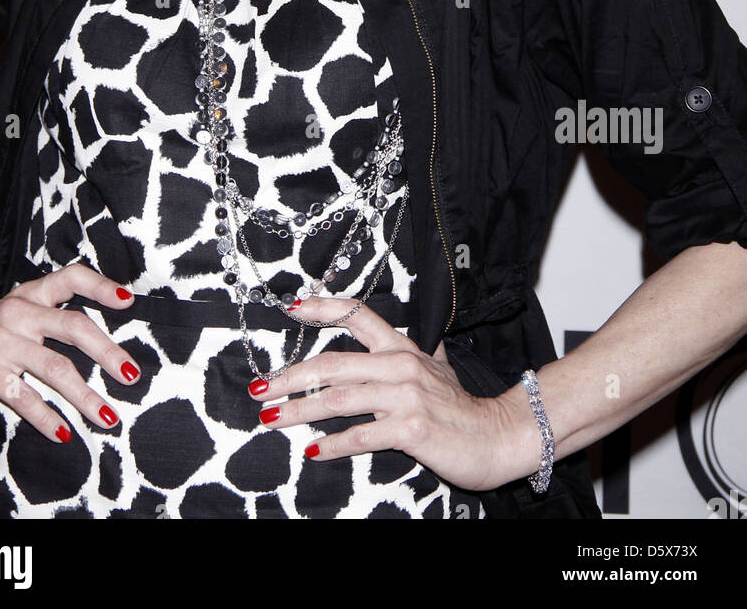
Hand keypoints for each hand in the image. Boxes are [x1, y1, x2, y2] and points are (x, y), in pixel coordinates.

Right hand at [0, 262, 140, 442]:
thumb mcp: (14, 317)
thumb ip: (49, 318)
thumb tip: (103, 340)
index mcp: (29, 295)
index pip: (71, 277)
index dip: (102, 286)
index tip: (130, 301)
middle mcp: (18, 312)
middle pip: (75, 326)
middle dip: (108, 352)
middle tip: (132, 375)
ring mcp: (1, 341)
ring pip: (56, 368)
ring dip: (85, 396)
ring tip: (107, 416)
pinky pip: (24, 396)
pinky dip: (47, 417)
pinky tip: (63, 432)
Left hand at [247, 295, 506, 490]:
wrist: (498, 436)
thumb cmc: (461, 407)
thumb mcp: (437, 366)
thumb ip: (411, 350)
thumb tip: (389, 335)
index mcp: (402, 347)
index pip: (358, 315)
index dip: (323, 309)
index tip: (292, 308)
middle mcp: (401, 365)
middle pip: (333, 362)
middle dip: (291, 376)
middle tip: (261, 388)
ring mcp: (405, 395)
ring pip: (340, 398)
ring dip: (300, 410)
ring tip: (273, 418)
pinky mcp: (411, 427)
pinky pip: (362, 434)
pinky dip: (334, 444)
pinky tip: (314, 451)